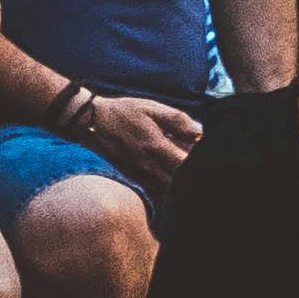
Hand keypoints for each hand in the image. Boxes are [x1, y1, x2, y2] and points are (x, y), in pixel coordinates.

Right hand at [75, 91, 198, 180]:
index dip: (201, 163)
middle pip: (180, 182)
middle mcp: (148, 167)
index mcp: (157, 148)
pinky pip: (156, 188)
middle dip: (192, 174)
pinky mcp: (133, 177)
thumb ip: (179, 121)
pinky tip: (170, 169)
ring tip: (183, 164)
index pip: (187, 167)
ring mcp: (139, 175)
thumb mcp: (154, 109)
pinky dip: (167, 183)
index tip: (207, 154)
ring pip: (169, 188)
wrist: (91, 122)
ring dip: (180, 180)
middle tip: (198, 161)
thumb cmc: (125, 112)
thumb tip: (200, 133)